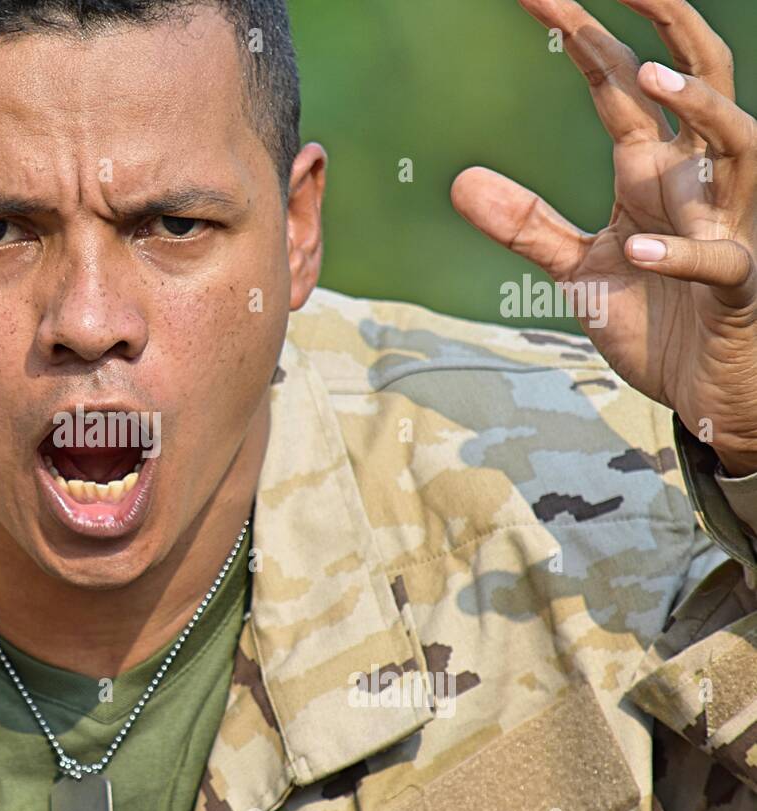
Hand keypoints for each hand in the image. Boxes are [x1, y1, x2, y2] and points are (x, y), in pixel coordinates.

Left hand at [451, 0, 756, 474]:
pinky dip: (678, 249)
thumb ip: (527, 225)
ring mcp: (725, 227)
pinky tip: (639, 244)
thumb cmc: (655, 321)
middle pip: (697, 78)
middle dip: (664, 23)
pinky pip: (717, 258)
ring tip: (647, 76)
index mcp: (652, 170)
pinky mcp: (736, 285)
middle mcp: (696, 183)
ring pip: (737, 143)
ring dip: (697, 107)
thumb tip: (461, 179)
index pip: (617, 85)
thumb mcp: (576, 270)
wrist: (702, 393)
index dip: (581, 35)